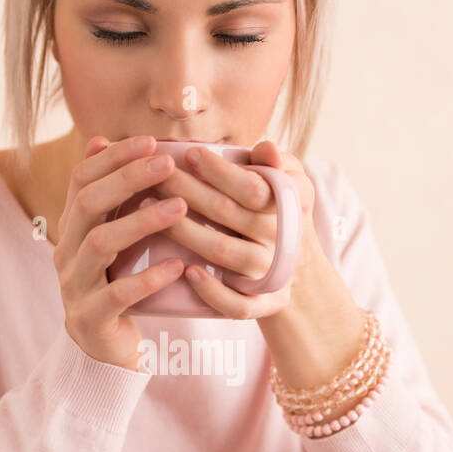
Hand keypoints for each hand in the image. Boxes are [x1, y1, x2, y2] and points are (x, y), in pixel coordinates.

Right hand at [53, 135, 188, 370]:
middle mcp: (67, 252)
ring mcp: (75, 286)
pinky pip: (118, 295)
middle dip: (128, 179)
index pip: (82, 180)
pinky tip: (177, 268)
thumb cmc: (116, 285)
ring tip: (180, 209)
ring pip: (100, 244)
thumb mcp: (110, 239)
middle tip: (168, 164)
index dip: (113, 158)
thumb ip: (108, 197)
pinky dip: (147, 279)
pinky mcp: (92, 318)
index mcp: (72, 229)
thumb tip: (100, 139)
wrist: (102, 351)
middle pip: (88, 204)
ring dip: (141, 222)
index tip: (151, 141)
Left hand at [152, 139, 316, 318]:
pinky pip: (237, 304)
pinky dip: (212, 290)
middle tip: (155, 176)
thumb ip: (278, 162)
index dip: (219, 170)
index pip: (251, 185)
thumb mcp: (291, 183)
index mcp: (288, 205)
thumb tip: (264, 147)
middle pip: (227, 214)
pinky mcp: (265, 304)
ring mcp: (271, 273)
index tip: (189, 153)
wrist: (303, 271)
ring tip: (148, 210)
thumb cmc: (282, 215)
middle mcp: (281, 239)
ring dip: (185, 232)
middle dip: (186, 191)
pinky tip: (186, 271)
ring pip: (224, 251)